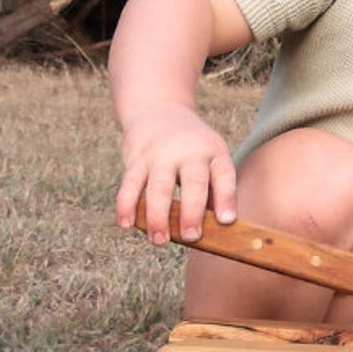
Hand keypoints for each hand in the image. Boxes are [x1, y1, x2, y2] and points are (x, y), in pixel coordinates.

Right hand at [115, 103, 237, 244]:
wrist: (160, 111)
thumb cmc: (193, 149)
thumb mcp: (212, 159)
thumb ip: (216, 191)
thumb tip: (219, 228)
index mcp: (214, 153)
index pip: (224, 175)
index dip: (226, 199)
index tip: (226, 221)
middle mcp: (189, 152)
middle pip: (192, 183)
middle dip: (191, 211)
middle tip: (191, 236)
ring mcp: (160, 155)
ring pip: (158, 187)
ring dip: (157, 216)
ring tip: (159, 240)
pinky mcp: (136, 159)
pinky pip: (130, 184)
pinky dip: (126, 205)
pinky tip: (127, 224)